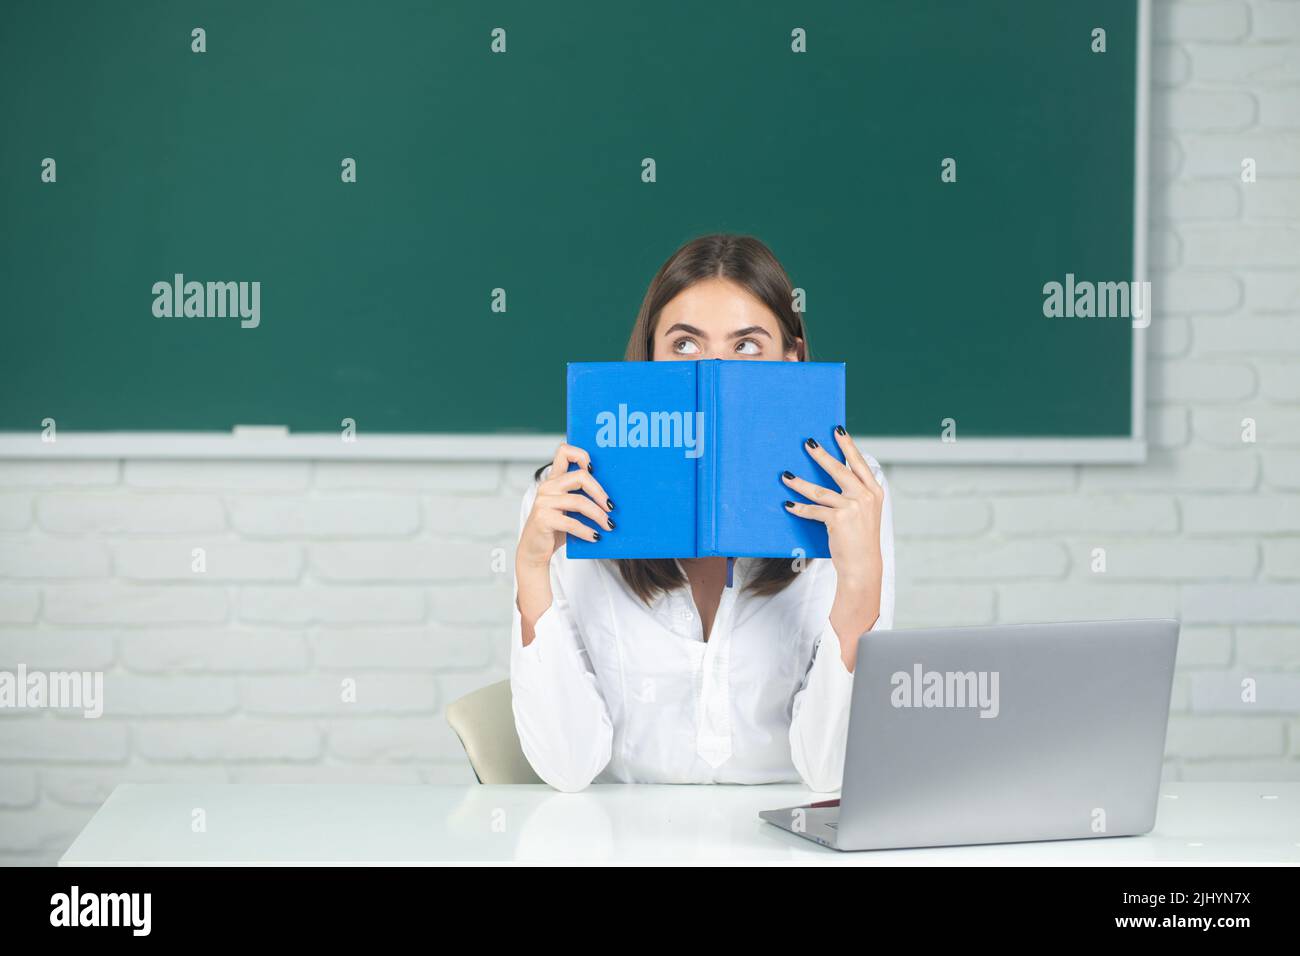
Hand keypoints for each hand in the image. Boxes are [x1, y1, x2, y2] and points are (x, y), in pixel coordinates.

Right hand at [517, 443, 614, 570]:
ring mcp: (544, 502)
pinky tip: (595, 537)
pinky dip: (587, 531)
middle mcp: (547, 486)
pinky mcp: (543, 518)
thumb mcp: (567, 509)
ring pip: (579, 501)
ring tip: (608, 525)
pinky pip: (572, 522)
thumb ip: (580, 496)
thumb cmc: (555, 529)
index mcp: (554, 480)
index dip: (582, 455)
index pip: (564, 452)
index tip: (595, 470)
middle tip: (611, 507)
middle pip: (580, 476)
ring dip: (598, 515)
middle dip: (600, 492)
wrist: (534, 551)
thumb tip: (612, 499)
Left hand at [780, 426, 884, 669]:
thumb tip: (838, 474)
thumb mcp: (865, 513)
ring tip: (786, 475)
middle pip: (839, 470)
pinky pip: (814, 511)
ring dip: (800, 482)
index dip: (848, 446)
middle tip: (807, 443)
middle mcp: (866, 496)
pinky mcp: (839, 520)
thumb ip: (856, 494)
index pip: (859, 464)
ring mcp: (853, 508)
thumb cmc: (861, 540)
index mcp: (875, 492)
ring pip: (820, 490)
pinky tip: (788, 504)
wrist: (864, 565)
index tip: (837, 431)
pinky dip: (799, 508)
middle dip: (822, 455)